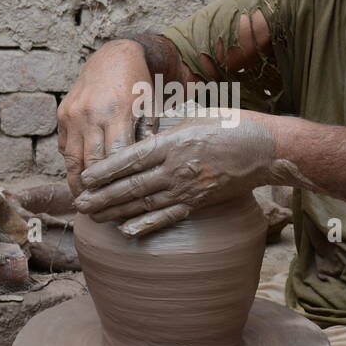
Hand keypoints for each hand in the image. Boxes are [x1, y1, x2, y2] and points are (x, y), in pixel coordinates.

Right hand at [56, 40, 149, 196]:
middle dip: (94, 192)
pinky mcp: (62, 114)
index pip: (114, 160)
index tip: (120, 205)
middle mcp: (90, 115)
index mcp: (117, 113)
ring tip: (85, 202)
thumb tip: (143, 174)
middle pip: (90, 164)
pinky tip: (79, 178)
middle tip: (100, 213)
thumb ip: (145, 140)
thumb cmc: (140, 86)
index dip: (116, 185)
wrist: (116, 55)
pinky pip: (65, 146)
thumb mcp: (151, 110)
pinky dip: (72, 162)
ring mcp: (73, 114)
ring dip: (77, 183)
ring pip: (71, 159)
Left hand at [74, 110, 279, 236]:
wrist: (265, 149)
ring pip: (145, 204)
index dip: (107, 171)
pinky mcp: (198, 202)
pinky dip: (147, 225)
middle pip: (132, 186)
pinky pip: (168, 217)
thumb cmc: (231, 125)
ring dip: (116, 212)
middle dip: (103, 197)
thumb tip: (139, 118)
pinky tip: (127, 231)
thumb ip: (165, 121)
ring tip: (94, 217)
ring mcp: (188, 189)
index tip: (86, 179)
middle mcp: (177, 168)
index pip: (132, 159)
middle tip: (79, 204)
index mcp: (173, 143)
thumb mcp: (194, 114)